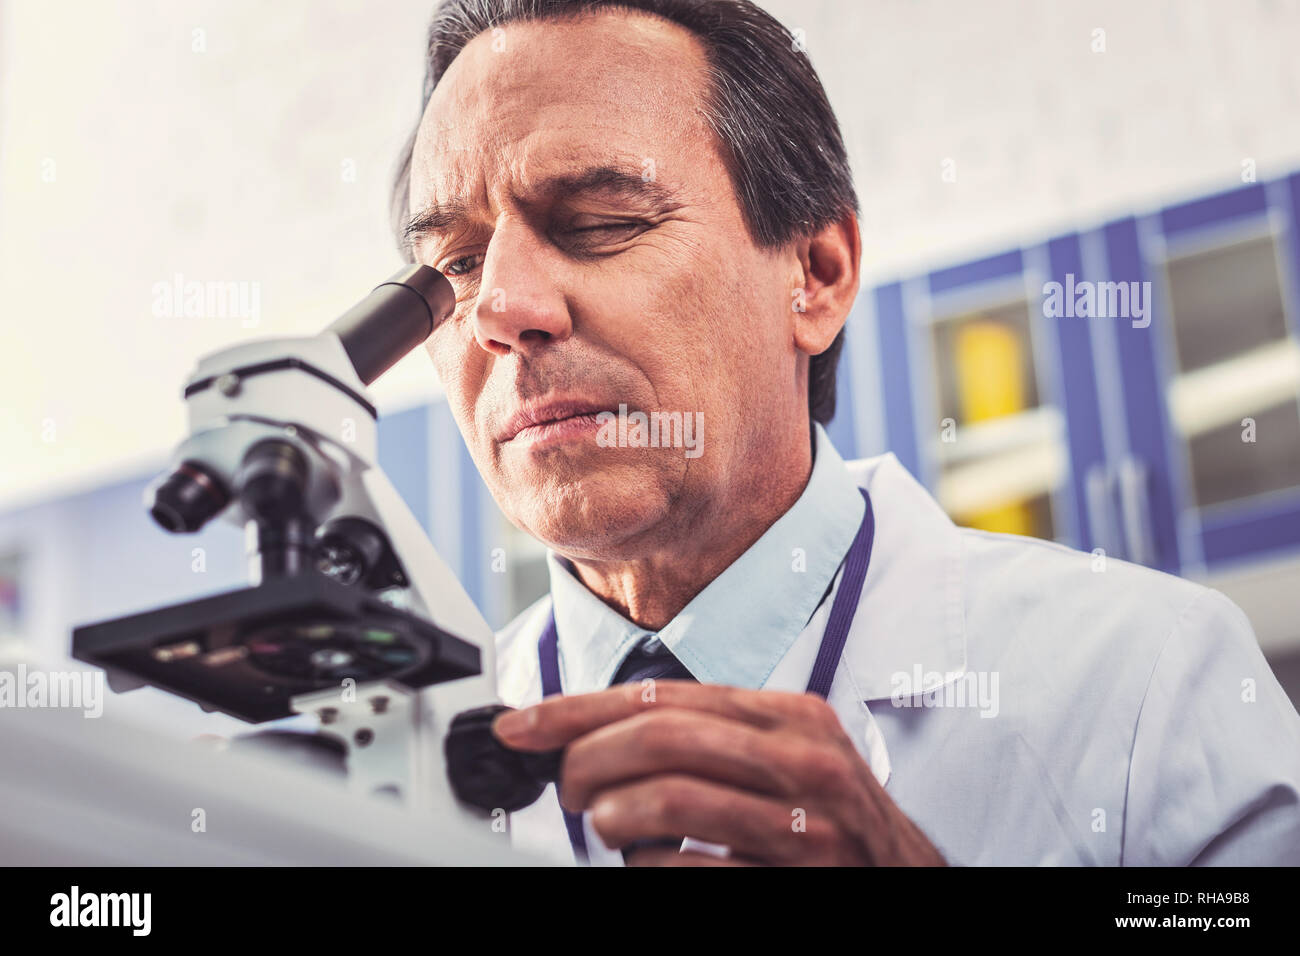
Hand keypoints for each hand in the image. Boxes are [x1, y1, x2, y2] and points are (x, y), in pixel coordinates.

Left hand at [492, 680, 946, 865]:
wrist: (905, 882)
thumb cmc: (829, 822)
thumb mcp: (785, 759)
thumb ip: (711, 738)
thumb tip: (598, 733)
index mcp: (792, 717)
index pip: (664, 696)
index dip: (579, 708)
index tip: (523, 726)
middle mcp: (805, 759)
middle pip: (661, 736)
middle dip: (587, 758)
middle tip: (565, 786)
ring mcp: (807, 825)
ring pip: (670, 798)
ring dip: (612, 816)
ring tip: (605, 827)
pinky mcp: (796, 882)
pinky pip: (691, 870)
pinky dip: (647, 868)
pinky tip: (647, 865)